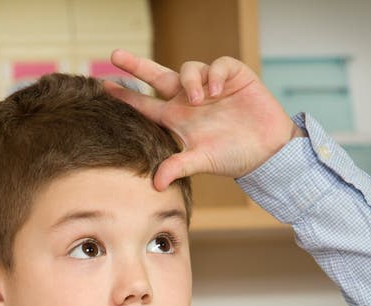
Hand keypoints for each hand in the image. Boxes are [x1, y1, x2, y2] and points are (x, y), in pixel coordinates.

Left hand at [105, 49, 304, 187]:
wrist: (266, 150)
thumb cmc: (232, 157)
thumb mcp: (201, 161)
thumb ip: (178, 167)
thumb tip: (156, 185)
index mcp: (178, 118)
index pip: (146, 105)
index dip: (127, 96)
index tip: (104, 86)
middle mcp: (189, 99)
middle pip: (157, 76)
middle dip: (137, 65)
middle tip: (115, 55)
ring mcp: (210, 86)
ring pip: (188, 69)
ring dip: (190, 80)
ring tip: (199, 99)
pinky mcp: (232, 76)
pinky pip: (217, 65)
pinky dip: (214, 75)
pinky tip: (216, 90)